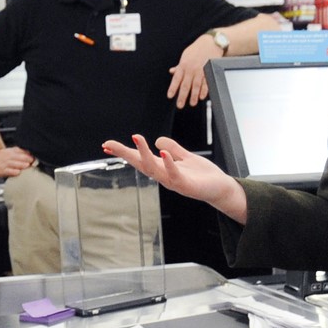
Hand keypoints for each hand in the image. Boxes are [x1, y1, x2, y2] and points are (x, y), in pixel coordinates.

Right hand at [0, 145, 35, 177]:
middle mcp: (8, 157)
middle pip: (19, 157)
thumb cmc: (2, 156)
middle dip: (26, 159)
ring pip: (14, 164)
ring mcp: (5, 164)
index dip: (28, 155)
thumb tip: (31, 153)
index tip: (34, 157)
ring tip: (27, 165)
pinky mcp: (2, 171)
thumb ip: (20, 152)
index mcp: (11, 151)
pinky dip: (13, 171)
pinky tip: (18, 172)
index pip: (21, 152)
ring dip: (21, 165)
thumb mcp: (11, 151)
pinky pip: (8, 171)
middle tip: (33, 161)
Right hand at [101, 134, 246, 222]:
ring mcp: (173, 182)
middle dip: (125, 154)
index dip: (123, 152)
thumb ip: (173, 148)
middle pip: (140, 164)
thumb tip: (158, 141)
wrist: (221, 189)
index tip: (107, 145)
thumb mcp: (186, 157)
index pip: (139, 158)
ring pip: (154, 169)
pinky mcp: (186, 185)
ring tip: (137, 138)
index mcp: (163, 168)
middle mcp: (164, 176)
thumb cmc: (204, 176)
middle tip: (109, 144)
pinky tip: (163, 153)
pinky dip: (168, 164)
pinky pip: (174, 174)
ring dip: (144, 154)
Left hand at [166, 34, 223, 107]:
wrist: (210, 43)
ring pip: (196, 85)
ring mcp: (200, 70)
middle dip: (182, 96)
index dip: (173, 88)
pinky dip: (204, 90)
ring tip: (192, 103)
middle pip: (186, 84)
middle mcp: (191, 69)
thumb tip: (171, 71)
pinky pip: (206, 82)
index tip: (170, 96)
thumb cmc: (196, 50)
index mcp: (183, 65)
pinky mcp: (209, 71)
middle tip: (180, 105)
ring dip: (193, 95)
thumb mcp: (185, 56)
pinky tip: (202, 96)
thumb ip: (179, 66)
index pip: (176, 79)